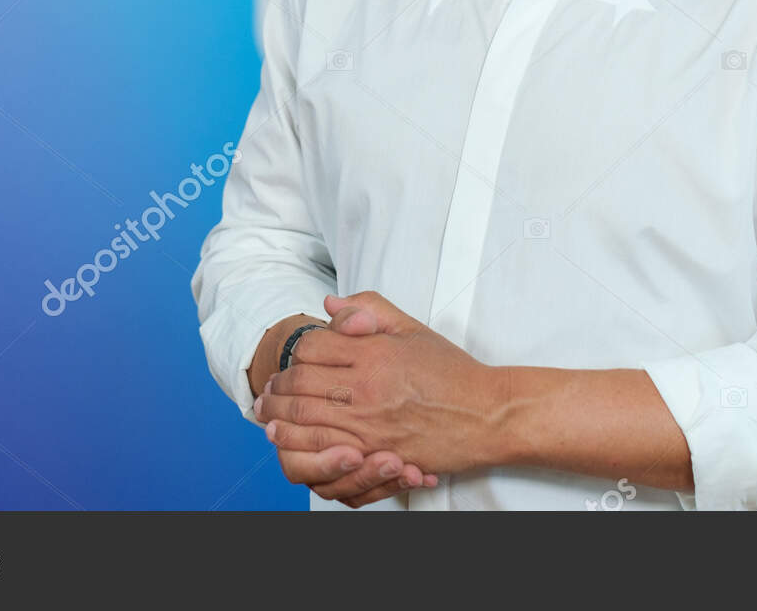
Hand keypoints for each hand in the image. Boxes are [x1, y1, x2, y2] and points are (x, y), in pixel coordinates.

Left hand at [257, 291, 506, 474]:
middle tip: (268, 392)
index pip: (313, 347)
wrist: (487, 414)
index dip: (296, 353)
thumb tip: (329, 303)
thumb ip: (370, 309)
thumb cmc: (452, 371)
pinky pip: (325, 450)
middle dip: (277, 388)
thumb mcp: (413, 328)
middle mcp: (368, 386)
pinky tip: (290, 441)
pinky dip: (300, 446)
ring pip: (305, 419)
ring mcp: (370, 423)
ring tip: (268, 416)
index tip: (293, 362)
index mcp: (375, 351)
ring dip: (279, 417)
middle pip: (300, 384)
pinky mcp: (377, 453)